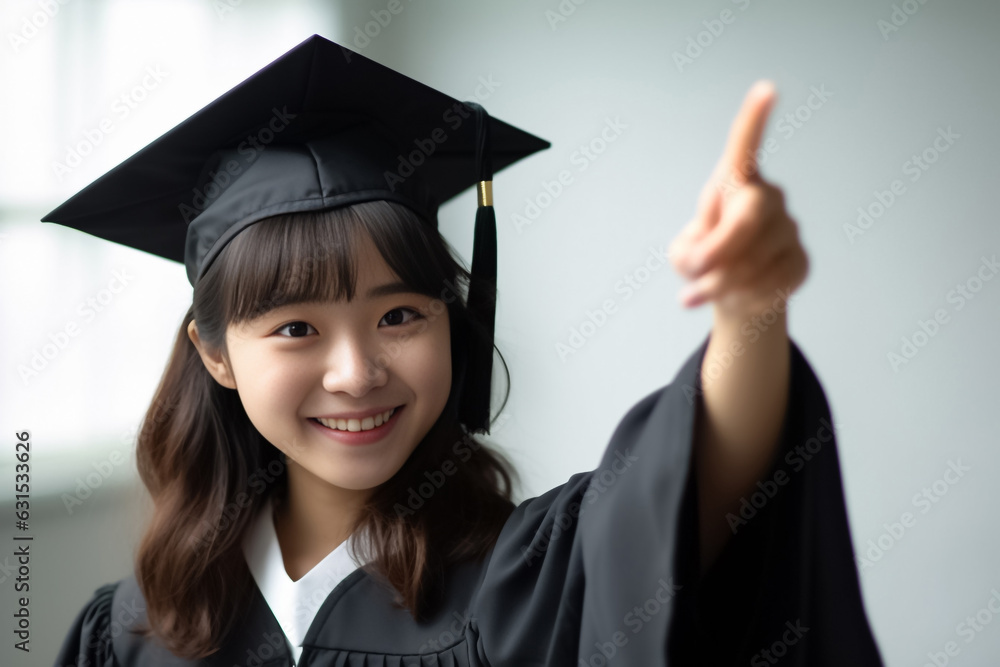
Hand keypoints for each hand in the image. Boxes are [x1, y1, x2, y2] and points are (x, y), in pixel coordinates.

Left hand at [668, 80, 808, 319]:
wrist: (736, 293)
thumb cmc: (707, 259)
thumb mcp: (684, 255)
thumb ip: (689, 254)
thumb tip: (711, 265)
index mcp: (734, 183)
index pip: (745, 147)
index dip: (755, 119)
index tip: (767, 89)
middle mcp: (767, 197)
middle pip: (750, 214)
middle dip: (720, 248)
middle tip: (696, 272)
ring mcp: (788, 228)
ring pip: (755, 258)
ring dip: (720, 284)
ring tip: (699, 293)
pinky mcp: (800, 261)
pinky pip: (770, 283)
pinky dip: (741, 298)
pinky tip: (733, 299)